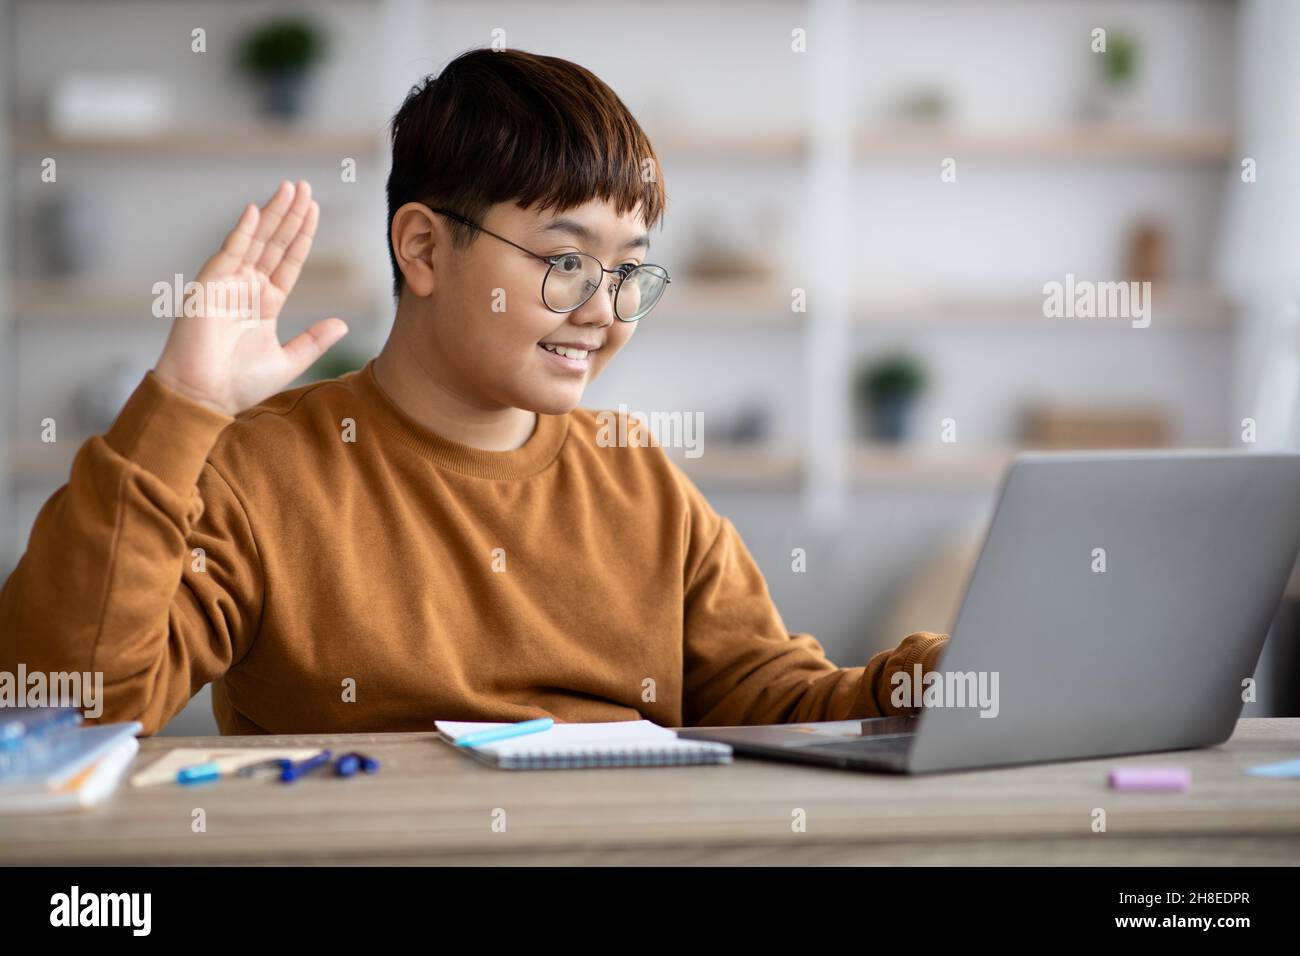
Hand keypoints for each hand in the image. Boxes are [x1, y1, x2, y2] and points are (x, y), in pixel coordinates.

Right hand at [153, 180, 348, 414]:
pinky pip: (228, 253)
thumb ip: (314, 341)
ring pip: (255, 242)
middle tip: (304, 186)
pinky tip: (256, 211)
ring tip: (289, 188)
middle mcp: (247, 288)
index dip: (302, 235)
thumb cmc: (239, 384)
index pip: (289, 261)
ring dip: (272, 214)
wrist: (204, 397)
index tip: (314, 209)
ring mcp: (227, 284)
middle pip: (274, 243)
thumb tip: (344, 324)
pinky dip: (242, 232)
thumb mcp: (288, 361)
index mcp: (266, 302)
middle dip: (290, 215)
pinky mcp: (208, 287)